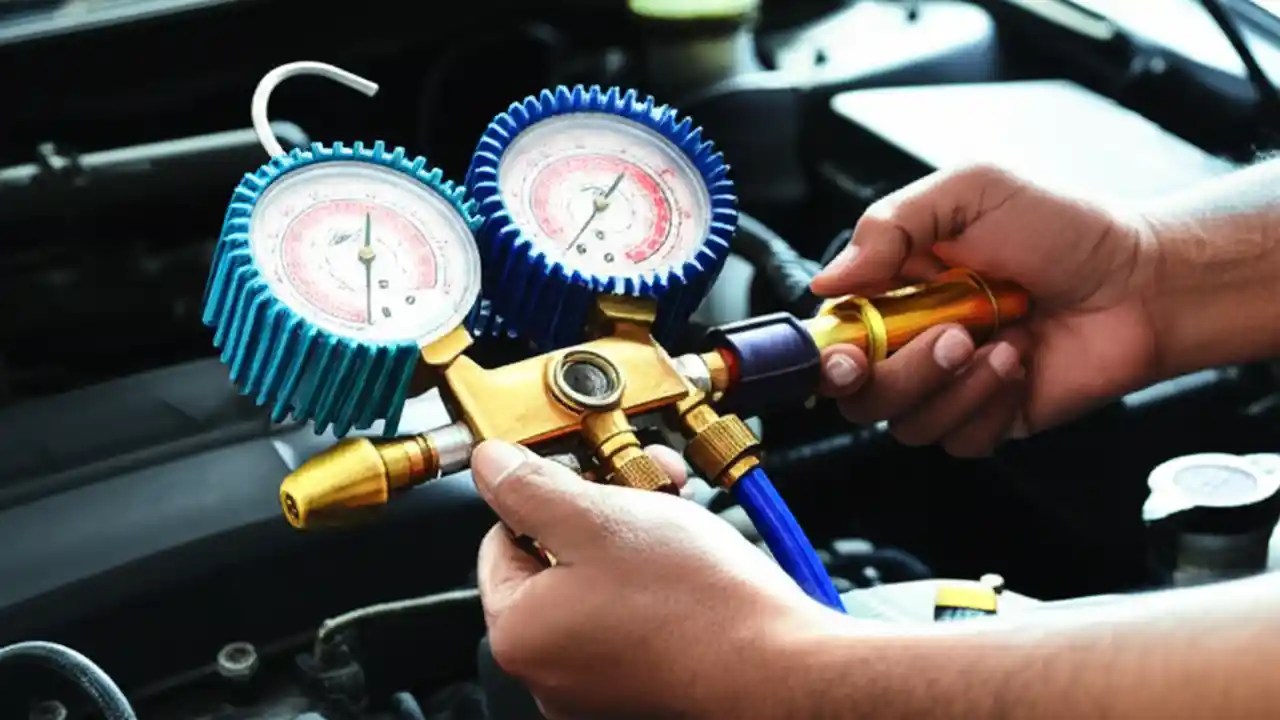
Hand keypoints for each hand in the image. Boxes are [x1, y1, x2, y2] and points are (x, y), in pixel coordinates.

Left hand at [472, 440, 834, 718]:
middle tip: (639, 479)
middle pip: (554, 559)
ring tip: (673, 505)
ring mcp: (597, 682)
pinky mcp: (642, 680)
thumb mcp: (600, 518)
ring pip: (598, 580)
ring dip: (632, 531)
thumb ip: (531, 487)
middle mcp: (549, 669)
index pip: (501, 540)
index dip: (544, 495)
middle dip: (601, 505)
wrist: (779, 661)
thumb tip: (490, 464)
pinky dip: (651, 574)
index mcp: (520, 634)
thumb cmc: (696, 603)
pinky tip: (686, 547)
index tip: (585, 471)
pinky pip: (629, 612)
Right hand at [810, 164, 1159, 455]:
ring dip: (952, 386)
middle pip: (858, 394)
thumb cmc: (1062, 228)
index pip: (830, 338)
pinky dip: (988, 405)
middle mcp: (911, 342)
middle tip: (950, 336)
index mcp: (893, 289)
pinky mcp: (987, 419)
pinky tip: (1020, 364)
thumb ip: (888, 226)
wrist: (1139, 280)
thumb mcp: (971, 191)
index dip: (825, 357)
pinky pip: (958, 440)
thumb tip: (827, 280)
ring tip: (1001, 339)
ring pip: (906, 423)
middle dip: (899, 373)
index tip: (846, 355)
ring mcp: (948, 384)